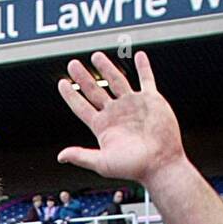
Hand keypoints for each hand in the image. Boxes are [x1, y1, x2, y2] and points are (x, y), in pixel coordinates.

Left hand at [57, 50, 185, 185]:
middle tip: (72, 64)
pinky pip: (146, 79)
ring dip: (106, 68)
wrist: (161, 164)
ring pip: (116, 81)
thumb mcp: (102, 163)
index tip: (61, 83)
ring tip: (96, 56)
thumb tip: (60, 157)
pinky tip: (138, 56)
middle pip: (95, 91)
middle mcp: (116, 114)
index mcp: (103, 127)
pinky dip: (143, 67)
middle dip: (83, 78)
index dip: (71, 95)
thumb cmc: (134, 167)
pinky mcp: (151, 100)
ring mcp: (133, 105)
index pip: (82, 107)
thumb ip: (81, 156)